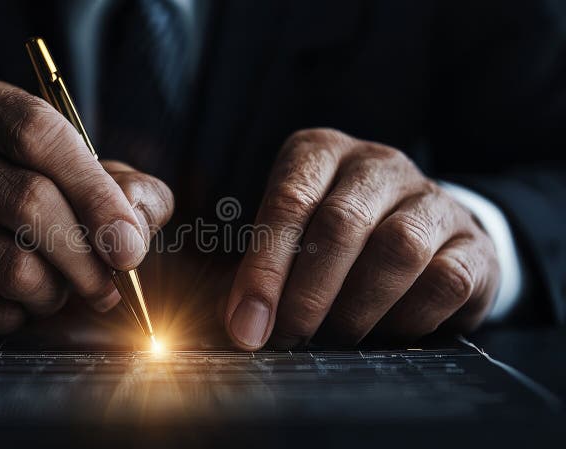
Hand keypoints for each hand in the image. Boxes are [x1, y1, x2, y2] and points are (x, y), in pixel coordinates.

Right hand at [0, 80, 172, 332]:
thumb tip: (133, 232)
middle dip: (86, 258)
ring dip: (53, 292)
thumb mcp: (83, 172)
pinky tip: (18, 302)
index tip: (128, 246)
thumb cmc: (28, 191)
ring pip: (9, 266)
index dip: (95, 194)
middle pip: (29, 203)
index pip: (39, 135)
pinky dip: (14, 316)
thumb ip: (127, 190)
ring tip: (57, 288)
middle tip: (108, 286)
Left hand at [224, 129, 498, 348]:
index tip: (247, 324)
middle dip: (308, 293)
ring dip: (358, 307)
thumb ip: (255, 269)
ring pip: (398, 249)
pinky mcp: (472, 240)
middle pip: (342, 223)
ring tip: (336, 337)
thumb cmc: (332, 241)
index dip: (264, 269)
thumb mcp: (286, 238)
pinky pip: (445, 281)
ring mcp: (430, 197)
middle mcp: (376, 164)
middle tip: (288, 337)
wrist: (422, 235)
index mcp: (320, 153)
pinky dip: (410, 317)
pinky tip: (387, 332)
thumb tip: (235, 323)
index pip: (289, 201)